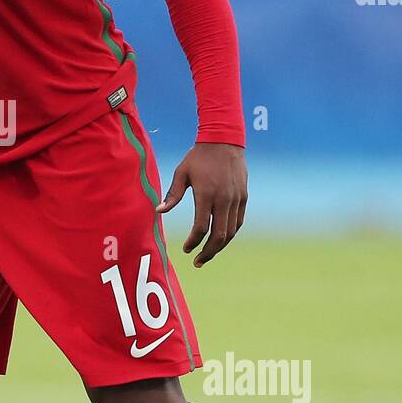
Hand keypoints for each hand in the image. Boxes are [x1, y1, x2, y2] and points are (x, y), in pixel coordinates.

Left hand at [155, 142, 246, 266]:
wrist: (223, 140)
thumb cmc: (198, 157)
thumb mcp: (181, 173)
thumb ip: (172, 195)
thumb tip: (158, 212)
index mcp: (206, 194)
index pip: (201, 227)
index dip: (194, 242)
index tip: (186, 249)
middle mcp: (223, 199)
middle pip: (219, 235)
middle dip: (208, 252)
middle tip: (197, 262)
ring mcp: (236, 199)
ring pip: (231, 231)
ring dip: (220, 247)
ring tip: (208, 255)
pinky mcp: (243, 197)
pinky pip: (238, 222)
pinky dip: (229, 234)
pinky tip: (220, 240)